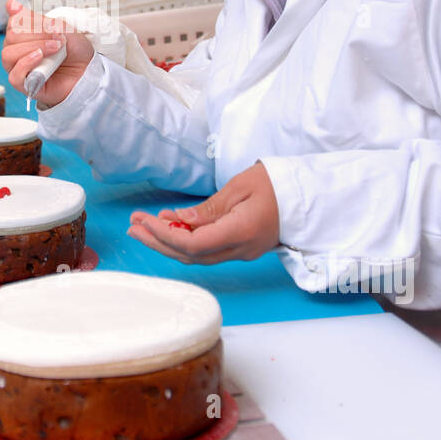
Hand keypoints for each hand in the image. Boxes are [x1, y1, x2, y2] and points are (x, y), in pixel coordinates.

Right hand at [1, 0, 94, 107]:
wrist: (88, 71)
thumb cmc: (75, 51)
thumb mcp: (58, 27)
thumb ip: (34, 18)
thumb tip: (10, 4)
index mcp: (24, 36)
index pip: (13, 22)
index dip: (30, 20)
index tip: (50, 24)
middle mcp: (18, 52)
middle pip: (11, 37)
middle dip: (35, 34)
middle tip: (58, 39)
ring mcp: (20, 69)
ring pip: (9, 55)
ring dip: (33, 47)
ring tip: (54, 48)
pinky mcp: (25, 85)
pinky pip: (14, 75)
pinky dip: (26, 64)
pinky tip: (40, 58)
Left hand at [127, 163, 279, 264]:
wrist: (307, 195)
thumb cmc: (276, 183)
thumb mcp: (239, 186)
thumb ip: (209, 209)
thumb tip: (179, 221)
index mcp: (241, 232)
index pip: (194, 245)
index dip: (165, 236)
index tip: (145, 221)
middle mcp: (240, 249)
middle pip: (191, 255)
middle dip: (158, 242)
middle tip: (132, 227)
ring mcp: (242, 252)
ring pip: (198, 256)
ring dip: (168, 243)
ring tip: (142, 228)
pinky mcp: (241, 248)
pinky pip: (208, 250)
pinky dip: (186, 240)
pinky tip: (170, 226)